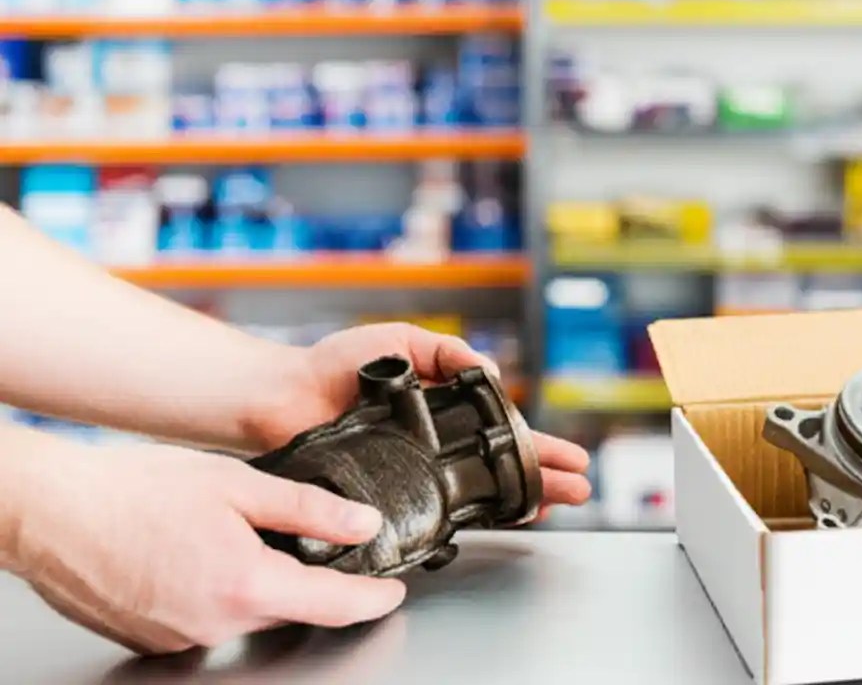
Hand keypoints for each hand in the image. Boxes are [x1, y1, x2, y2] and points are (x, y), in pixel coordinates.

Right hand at [8, 441, 403, 653]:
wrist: (52, 511)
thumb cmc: (134, 491)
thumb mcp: (239, 484)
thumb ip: (310, 508)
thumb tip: (363, 522)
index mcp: (247, 586)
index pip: (335, 605)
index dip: (373, 598)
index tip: (392, 591)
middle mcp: (216, 625)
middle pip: (289, 607)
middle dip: (302, 575)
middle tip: (286, 532)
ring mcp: (182, 639)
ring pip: (245, 613)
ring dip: (251, 581)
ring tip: (217, 533)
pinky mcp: (153, 640)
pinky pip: (204, 619)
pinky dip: (212, 592)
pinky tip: (189, 554)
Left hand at [245, 324, 591, 514]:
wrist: (282, 395)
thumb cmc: (334, 364)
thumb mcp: (400, 342)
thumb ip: (446, 352)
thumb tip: (491, 373)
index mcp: (442, 409)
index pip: (501, 429)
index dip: (537, 443)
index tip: (571, 458)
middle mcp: (435, 445)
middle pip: (501, 465)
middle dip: (544, 476)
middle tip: (578, 489)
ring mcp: (415, 472)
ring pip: (479, 491)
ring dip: (519, 500)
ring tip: (553, 506)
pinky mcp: (391, 495)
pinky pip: (437, 510)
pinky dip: (471, 517)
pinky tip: (497, 521)